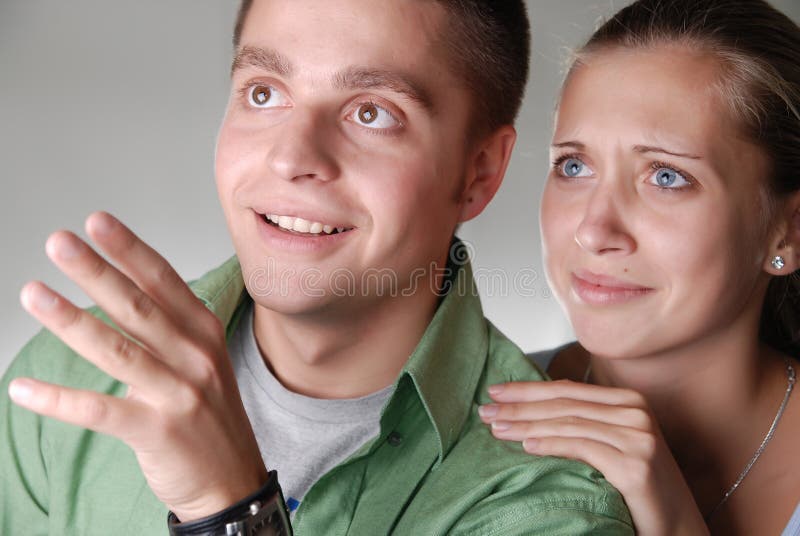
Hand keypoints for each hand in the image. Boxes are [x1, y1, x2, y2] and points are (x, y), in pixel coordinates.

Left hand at [8, 212, 267, 521]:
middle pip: (138, 307)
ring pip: (118, 351)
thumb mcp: (201, 361)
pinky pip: (101, 411)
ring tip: (32, 294)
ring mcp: (179, 394)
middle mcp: (195, 357)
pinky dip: (59, 400)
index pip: (164, 282)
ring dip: (70, 322)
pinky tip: (23, 390)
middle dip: (96, 272)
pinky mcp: (158, 431)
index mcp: (204, 333)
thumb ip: (166, 327)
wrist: (232, 479)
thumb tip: (116, 291)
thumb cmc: (209, 415)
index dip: (129, 251)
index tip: (98, 222)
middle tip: (59, 242)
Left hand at [480, 380, 708, 535]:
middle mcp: (636, 413)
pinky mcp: (635, 465)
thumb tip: (528, 410)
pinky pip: (582, 448)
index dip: (528, 389)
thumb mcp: (610, 445)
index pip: (567, 390)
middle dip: (519, 407)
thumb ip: (581, 422)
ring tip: (496, 429)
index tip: (496, 391)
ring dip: (526, 426)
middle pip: (563, 405)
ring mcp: (638, 437)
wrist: (676, 527)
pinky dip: (550, 445)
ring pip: (568, 424)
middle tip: (485, 410)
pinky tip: (525, 446)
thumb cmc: (638, 488)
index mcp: (629, 401)